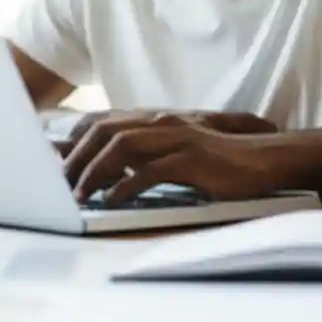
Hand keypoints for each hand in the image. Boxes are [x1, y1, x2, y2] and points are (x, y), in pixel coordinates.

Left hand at [61, 111, 280, 206]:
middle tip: (62, 186)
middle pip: (105, 132)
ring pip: (122, 147)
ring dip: (95, 172)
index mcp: (157, 121)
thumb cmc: (221, 162)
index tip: (57, 165)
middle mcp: (163, 123)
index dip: (76, 142)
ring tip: (80, 195)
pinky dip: (126, 186)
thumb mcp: (178, 154)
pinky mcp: (192, 158)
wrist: (264, 160)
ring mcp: (177, 138)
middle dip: (78, 159)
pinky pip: (149, 171)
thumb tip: (110, 172)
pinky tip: (113, 200)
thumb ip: (146, 157)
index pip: (104, 123)